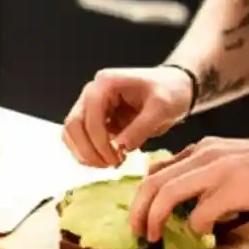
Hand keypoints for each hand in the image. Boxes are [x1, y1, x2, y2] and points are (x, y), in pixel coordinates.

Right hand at [62, 66, 193, 166]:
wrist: (176, 88)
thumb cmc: (171, 91)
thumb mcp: (162, 108)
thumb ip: (141, 127)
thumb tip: (119, 148)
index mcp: (105, 83)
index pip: (90, 115)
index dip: (99, 141)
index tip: (117, 158)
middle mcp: (93, 92)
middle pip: (73, 125)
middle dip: (89, 150)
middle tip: (112, 165)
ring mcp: (92, 106)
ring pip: (72, 134)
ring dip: (86, 154)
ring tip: (111, 164)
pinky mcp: (96, 119)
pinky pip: (81, 139)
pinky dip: (89, 153)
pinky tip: (108, 160)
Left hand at [128, 136, 248, 241]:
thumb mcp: (237, 160)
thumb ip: (213, 173)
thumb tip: (193, 202)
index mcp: (207, 147)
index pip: (160, 167)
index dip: (145, 193)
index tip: (143, 213)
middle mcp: (207, 153)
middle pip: (153, 180)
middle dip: (138, 209)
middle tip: (137, 230)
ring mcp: (218, 169)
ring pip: (165, 193)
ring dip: (154, 219)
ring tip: (153, 236)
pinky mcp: (232, 188)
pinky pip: (199, 213)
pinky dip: (196, 227)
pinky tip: (204, 233)